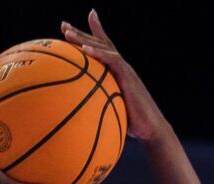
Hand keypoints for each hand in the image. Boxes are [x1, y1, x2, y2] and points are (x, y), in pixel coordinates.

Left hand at [60, 11, 169, 142]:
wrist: (150, 128)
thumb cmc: (133, 124)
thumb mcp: (113, 111)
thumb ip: (100, 105)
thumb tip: (81, 113)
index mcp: (116, 72)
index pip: (102, 50)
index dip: (89, 36)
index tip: (70, 29)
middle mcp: (120, 67)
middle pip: (99, 44)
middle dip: (81, 33)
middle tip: (63, 25)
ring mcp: (125, 69)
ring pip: (103, 48)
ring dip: (84, 39)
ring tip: (67, 33)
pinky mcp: (128, 76)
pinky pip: (111, 60)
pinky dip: (98, 53)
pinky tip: (84, 49)